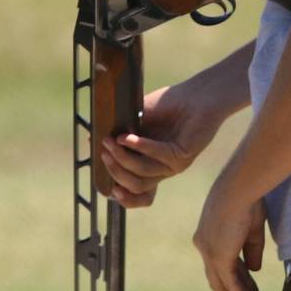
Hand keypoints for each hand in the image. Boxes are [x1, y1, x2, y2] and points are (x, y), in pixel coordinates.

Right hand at [101, 83, 222, 209]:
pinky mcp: (183, 155)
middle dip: (115, 169)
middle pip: (135, 185)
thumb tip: (92, 140)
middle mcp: (163, 169)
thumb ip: (118, 130)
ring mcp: (174, 165)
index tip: (106, 185)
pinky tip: (126, 136)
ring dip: (123, 159)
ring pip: (143, 173)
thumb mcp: (138, 119)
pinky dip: (139, 147)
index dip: (121, 195)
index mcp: (152, 164)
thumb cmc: (169, 104)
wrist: (198, 94)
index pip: (136, 193)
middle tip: (102, 149)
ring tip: (111, 140)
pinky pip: (158, 156)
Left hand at [193, 180, 265, 290]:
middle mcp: (203, 245)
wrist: (239, 190)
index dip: (234, 275)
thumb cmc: (246, 201)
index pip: (219, 261)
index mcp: (207, 235)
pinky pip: (229, 281)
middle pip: (216, 276)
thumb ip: (251, 250)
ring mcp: (208, 252)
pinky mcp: (218, 257)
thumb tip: (254, 269)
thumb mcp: (250, 230)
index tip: (246, 285)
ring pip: (220, 282)